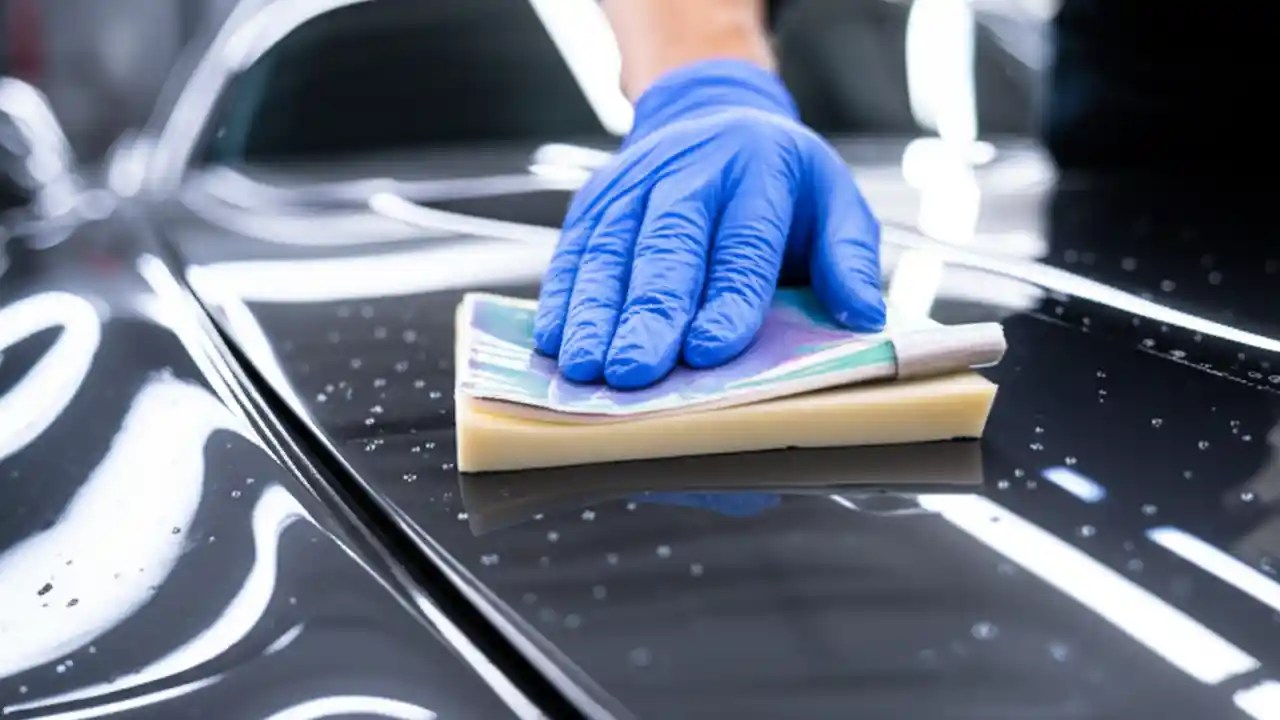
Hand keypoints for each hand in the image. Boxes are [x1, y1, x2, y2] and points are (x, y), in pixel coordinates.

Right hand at [534, 60, 883, 388]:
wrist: (711, 118)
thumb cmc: (778, 181)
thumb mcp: (833, 200)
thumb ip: (847, 256)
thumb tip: (863, 315)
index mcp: (757, 171)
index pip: (741, 244)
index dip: (725, 298)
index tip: (708, 350)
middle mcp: (689, 172)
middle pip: (665, 247)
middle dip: (646, 312)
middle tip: (634, 370)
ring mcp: (633, 183)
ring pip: (608, 251)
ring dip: (593, 314)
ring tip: (585, 368)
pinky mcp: (594, 200)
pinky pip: (573, 252)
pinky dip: (561, 299)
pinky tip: (555, 343)